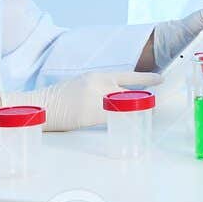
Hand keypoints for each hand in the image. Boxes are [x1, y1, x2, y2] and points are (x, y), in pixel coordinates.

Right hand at [4, 71, 162, 131]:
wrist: (41, 106)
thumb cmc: (61, 97)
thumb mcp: (83, 84)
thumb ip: (102, 87)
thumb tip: (120, 97)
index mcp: (98, 75)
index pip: (128, 75)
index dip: (146, 78)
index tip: (161, 79)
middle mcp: (100, 84)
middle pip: (130, 93)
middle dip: (143, 100)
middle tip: (154, 106)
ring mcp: (96, 99)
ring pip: (124, 106)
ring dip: (135, 113)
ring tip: (143, 117)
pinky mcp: (91, 114)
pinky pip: (112, 119)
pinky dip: (121, 123)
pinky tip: (126, 126)